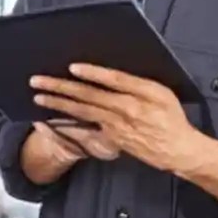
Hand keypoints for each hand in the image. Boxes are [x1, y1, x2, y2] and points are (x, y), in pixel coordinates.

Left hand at [30, 64, 200, 172]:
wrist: (178, 150)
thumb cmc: (172, 118)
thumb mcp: (163, 92)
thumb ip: (137, 82)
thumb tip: (111, 72)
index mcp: (143, 93)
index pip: (114, 79)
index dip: (93, 73)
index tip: (73, 67)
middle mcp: (128, 109)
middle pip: (90, 95)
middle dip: (62, 86)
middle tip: (39, 80)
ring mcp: (117, 126)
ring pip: (83, 111)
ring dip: (59, 103)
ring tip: (39, 96)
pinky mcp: (112, 139)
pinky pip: (87, 128)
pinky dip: (69, 123)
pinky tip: (53, 118)